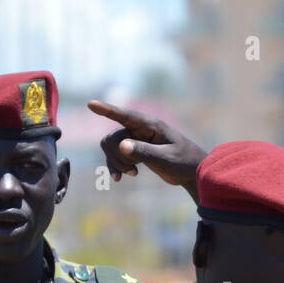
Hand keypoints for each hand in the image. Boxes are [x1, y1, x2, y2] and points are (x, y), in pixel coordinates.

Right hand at [87, 100, 207, 199]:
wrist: (192, 172)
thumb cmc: (183, 163)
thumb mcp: (165, 159)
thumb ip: (144, 152)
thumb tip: (121, 146)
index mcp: (151, 125)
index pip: (125, 116)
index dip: (107, 110)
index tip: (91, 104)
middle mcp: (141, 129)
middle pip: (113, 138)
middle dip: (116, 156)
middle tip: (131, 170)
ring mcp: (136, 138)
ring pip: (111, 146)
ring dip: (116, 162)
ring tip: (131, 174)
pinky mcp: (135, 149)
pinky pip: (115, 154)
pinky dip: (115, 166)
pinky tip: (120, 178)